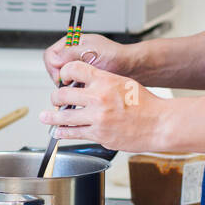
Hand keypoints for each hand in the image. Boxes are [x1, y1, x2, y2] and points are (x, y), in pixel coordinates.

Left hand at [38, 60, 169, 153]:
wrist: (160, 123)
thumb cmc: (146, 104)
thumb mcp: (124, 82)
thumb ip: (104, 82)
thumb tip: (88, 83)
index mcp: (105, 81)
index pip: (74, 69)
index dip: (64, 73)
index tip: (62, 78)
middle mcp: (98, 98)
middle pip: (63, 94)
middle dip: (55, 97)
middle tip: (54, 99)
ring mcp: (97, 118)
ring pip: (64, 117)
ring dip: (51, 117)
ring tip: (45, 117)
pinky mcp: (99, 135)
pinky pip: (74, 133)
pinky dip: (63, 132)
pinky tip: (58, 131)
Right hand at [42, 32, 129, 84]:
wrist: (130, 67)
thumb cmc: (115, 55)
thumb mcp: (92, 50)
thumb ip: (71, 53)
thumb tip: (54, 60)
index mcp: (71, 43)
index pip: (51, 55)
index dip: (53, 66)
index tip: (61, 76)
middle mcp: (71, 55)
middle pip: (53, 68)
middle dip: (59, 77)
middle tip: (69, 84)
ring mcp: (76, 68)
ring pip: (60, 79)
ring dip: (66, 85)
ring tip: (78, 88)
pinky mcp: (81, 79)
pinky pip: (69, 86)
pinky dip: (73, 91)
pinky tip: (81, 92)